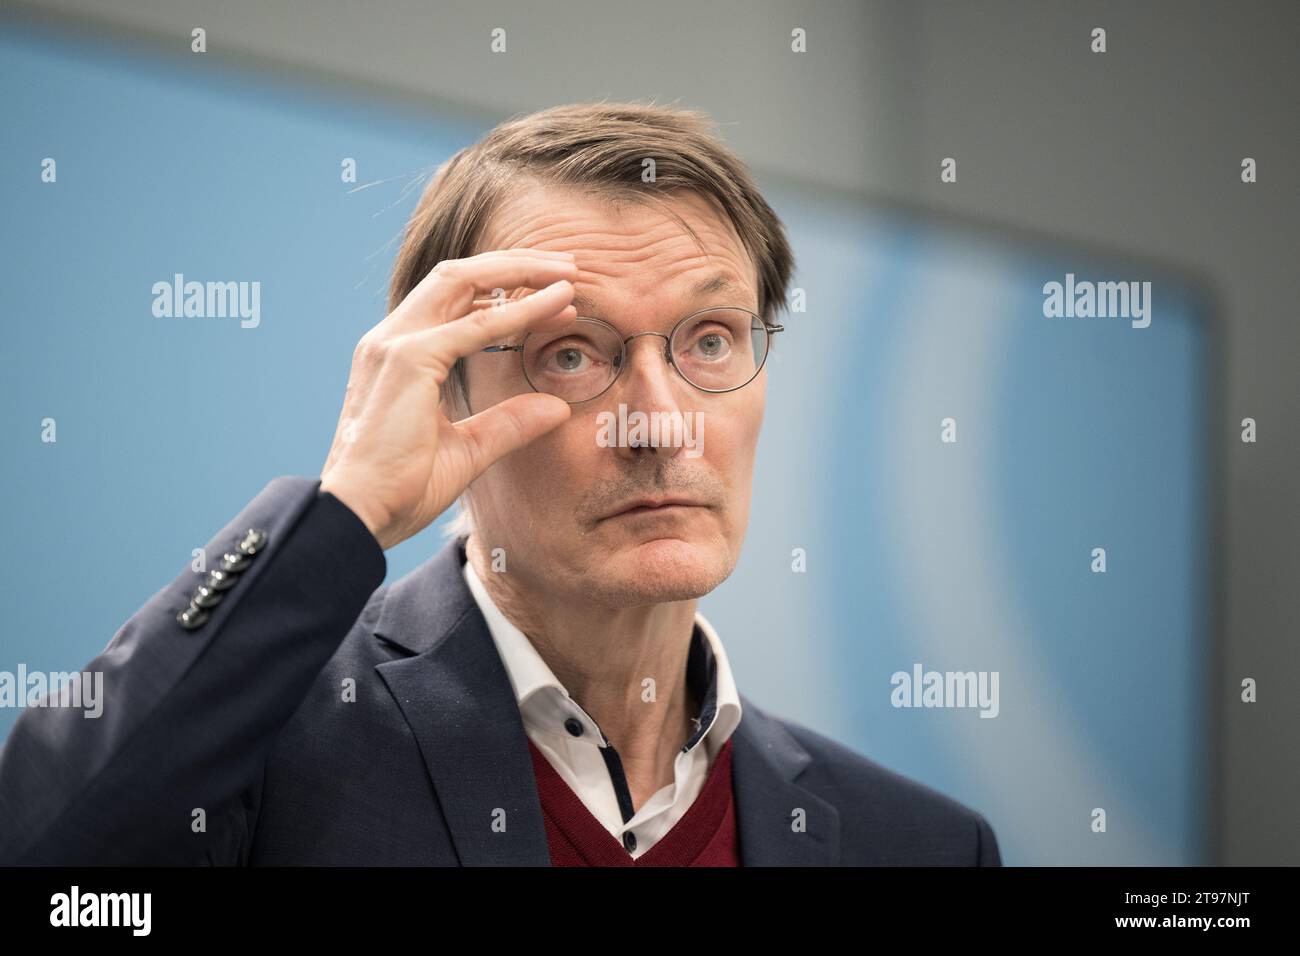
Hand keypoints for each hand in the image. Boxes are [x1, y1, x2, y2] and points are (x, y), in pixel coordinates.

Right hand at [319, 249, 577, 549]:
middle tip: (568, 265)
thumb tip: (556, 409)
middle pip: (457, 276)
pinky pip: (474, 325)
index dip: (503, 291)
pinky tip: (556, 305)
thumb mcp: (465, 452)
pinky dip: (520, 310)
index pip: (451, 301)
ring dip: (518, 271)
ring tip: (567, 273)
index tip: (553, 294)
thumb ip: (508, 425)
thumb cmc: (399, 490)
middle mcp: (390, 339)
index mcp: (397, 356)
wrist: (358, 517)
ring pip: (462, 281)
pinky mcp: (407, 361)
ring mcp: (394, 345)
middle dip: (514, 264)